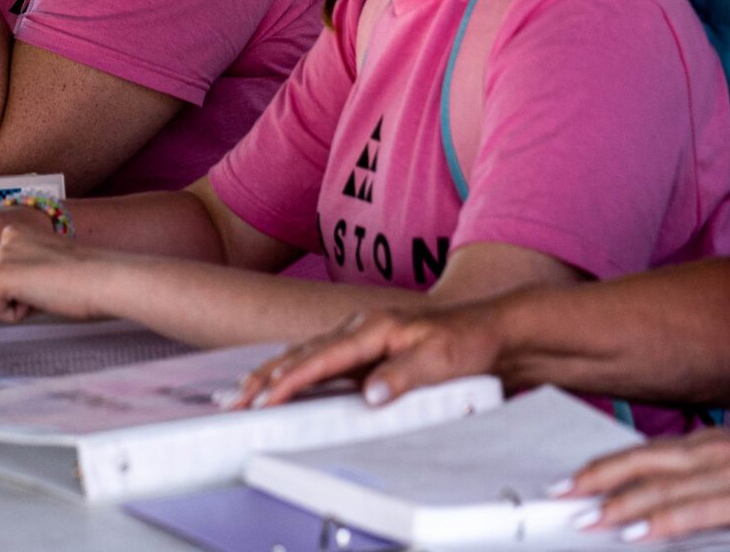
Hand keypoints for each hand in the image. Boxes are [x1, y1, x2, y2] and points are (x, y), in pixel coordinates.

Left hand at [0, 221, 119, 322]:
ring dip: (12, 304)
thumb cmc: (87, 276)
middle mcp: (5, 237)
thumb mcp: (45, 261)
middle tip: (47, 290)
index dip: (22, 284)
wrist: (104, 279)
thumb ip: (22, 267)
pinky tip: (42, 300)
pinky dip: (16, 316)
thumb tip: (6, 288)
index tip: (49, 279)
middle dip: (11, 293)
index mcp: (17, 230)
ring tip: (44, 294)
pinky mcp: (1, 276)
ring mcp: (1, 255)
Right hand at [232, 304, 504, 408]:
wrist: (492, 329)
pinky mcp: (366, 348)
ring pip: (304, 354)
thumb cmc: (468, 341)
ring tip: (245, 392)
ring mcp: (361, 336)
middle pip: (300, 354)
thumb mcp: (441, 360)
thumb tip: (369, 395)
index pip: (320, 359)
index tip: (266, 400)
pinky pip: (319, 358)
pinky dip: (293, 369)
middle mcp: (359, 328)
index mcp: (372, 329)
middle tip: (237, 401)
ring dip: (272, 374)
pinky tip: (282, 378)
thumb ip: (403, 376)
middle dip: (264, 378)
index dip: (290, 382)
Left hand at [566, 430, 729, 540]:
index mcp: (708, 444)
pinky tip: (638, 532)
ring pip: (663, 488)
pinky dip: (664, 522)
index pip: (644, 454)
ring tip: (589, 518)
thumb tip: (648, 504)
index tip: (570, 482)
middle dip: (598, 479)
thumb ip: (695, 485)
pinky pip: (697, 512)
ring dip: (621, 505)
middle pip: (643, 463)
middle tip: (562, 496)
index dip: (603, 468)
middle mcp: (715, 452)